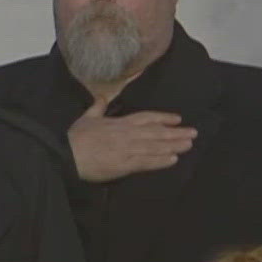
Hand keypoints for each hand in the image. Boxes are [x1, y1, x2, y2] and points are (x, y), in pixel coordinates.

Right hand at [67, 97, 196, 182]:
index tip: (177, 119)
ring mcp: (127, 149)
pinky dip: (160, 160)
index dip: (163, 118)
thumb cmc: (75, 138)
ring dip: (173, 145)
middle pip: (156, 132)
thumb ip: (97, 107)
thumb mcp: (86, 118)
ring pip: (155, 146)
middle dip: (175, 132)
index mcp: (119, 122)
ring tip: (189, 145)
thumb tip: (101, 97)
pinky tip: (173, 159)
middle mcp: (127, 134)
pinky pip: (146, 162)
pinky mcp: (124, 164)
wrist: (67, 154)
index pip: (146, 118)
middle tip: (193, 133)